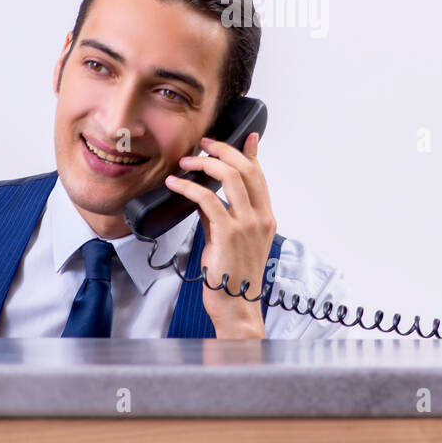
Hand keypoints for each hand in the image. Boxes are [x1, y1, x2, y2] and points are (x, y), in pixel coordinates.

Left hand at [166, 132, 275, 338]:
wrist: (236, 305)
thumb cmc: (232, 276)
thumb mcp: (231, 240)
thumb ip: (221, 215)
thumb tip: (204, 194)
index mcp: (265, 218)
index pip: (260, 176)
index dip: (251, 153)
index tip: (245, 137)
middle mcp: (260, 218)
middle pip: (246, 169)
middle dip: (223, 150)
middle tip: (204, 145)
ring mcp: (247, 225)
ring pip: (230, 177)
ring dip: (205, 163)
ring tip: (187, 162)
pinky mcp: (228, 233)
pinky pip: (207, 199)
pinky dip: (189, 187)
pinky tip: (176, 184)